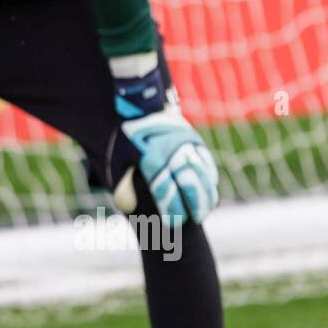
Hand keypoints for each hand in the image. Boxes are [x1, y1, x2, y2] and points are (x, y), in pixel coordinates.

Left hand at [108, 62, 218, 226]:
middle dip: (193, 203)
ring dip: (205, 194)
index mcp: (150, 156)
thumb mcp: (118, 160)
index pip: (164, 187)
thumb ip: (122, 184)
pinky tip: (209, 192)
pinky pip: (205, 161)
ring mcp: (184, 142)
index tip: (174, 223)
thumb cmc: (125, 138)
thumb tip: (128, 207)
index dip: (171, 207)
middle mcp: (170, 149)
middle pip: (188, 181)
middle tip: (194, 219)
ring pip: (201, 172)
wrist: (138, 104)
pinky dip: (209, 178)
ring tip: (203, 211)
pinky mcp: (193, 138)